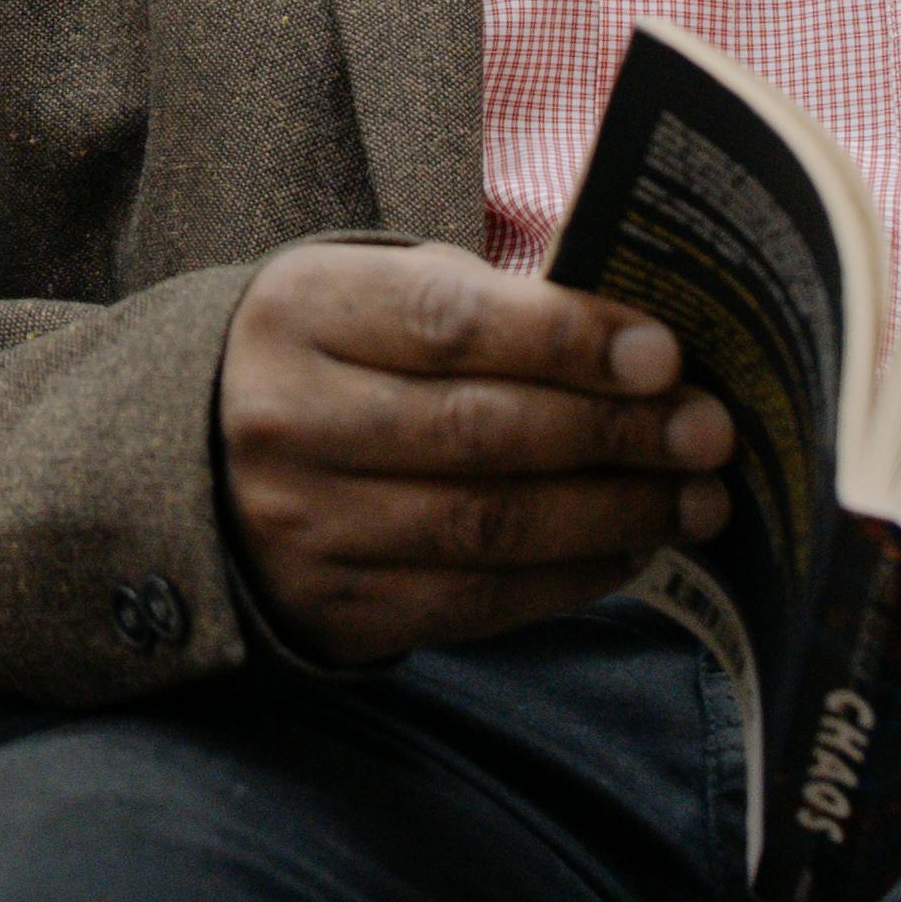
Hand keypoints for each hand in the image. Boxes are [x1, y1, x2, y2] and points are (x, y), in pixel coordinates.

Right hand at [219, 242, 732, 663]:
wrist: (191, 459)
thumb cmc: (322, 357)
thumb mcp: (365, 293)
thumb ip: (481, 308)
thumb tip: (637, 352)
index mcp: (301, 310)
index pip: (450, 322)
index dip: (565, 339)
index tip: (665, 353)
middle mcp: (290, 418)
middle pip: (481, 431)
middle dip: (615, 434)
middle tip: (708, 432)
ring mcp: (306, 524)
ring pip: (488, 527)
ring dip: (612, 515)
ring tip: (694, 499)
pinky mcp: (334, 608)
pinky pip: (476, 601)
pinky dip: (568, 578)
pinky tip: (628, 549)